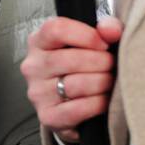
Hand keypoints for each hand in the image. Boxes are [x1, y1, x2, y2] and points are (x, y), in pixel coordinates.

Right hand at [21, 16, 120, 144]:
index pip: (57, 29)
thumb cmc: (82, 67)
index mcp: (39, 41)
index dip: (87, 36)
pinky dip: (97, 103)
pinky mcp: (47, 115)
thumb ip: (106, 28)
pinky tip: (103, 99)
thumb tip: (111, 30)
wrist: (73, 103)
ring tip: (109, 81)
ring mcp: (37, 92)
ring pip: (76, 84)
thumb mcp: (92, 42)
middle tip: (112, 65)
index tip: (104, 44)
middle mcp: (33, 66)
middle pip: (71, 58)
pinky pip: (77, 109)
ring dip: (101, 82)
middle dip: (101, 62)